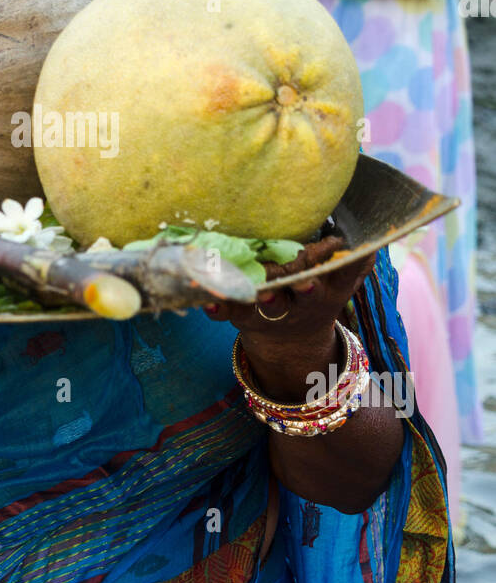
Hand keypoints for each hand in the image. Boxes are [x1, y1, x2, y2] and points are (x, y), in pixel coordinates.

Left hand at [204, 246, 376, 404]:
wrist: (289, 344)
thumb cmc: (314, 294)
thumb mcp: (338, 282)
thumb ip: (354, 262)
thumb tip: (376, 239)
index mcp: (327, 290)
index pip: (340, 277)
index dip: (343, 269)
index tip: (344, 253)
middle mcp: (301, 303)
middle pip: (304, 296)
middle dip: (305, 291)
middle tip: (303, 283)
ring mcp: (271, 312)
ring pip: (267, 306)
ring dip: (264, 300)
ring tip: (259, 291)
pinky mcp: (243, 316)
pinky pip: (228, 312)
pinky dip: (218, 307)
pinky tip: (208, 301)